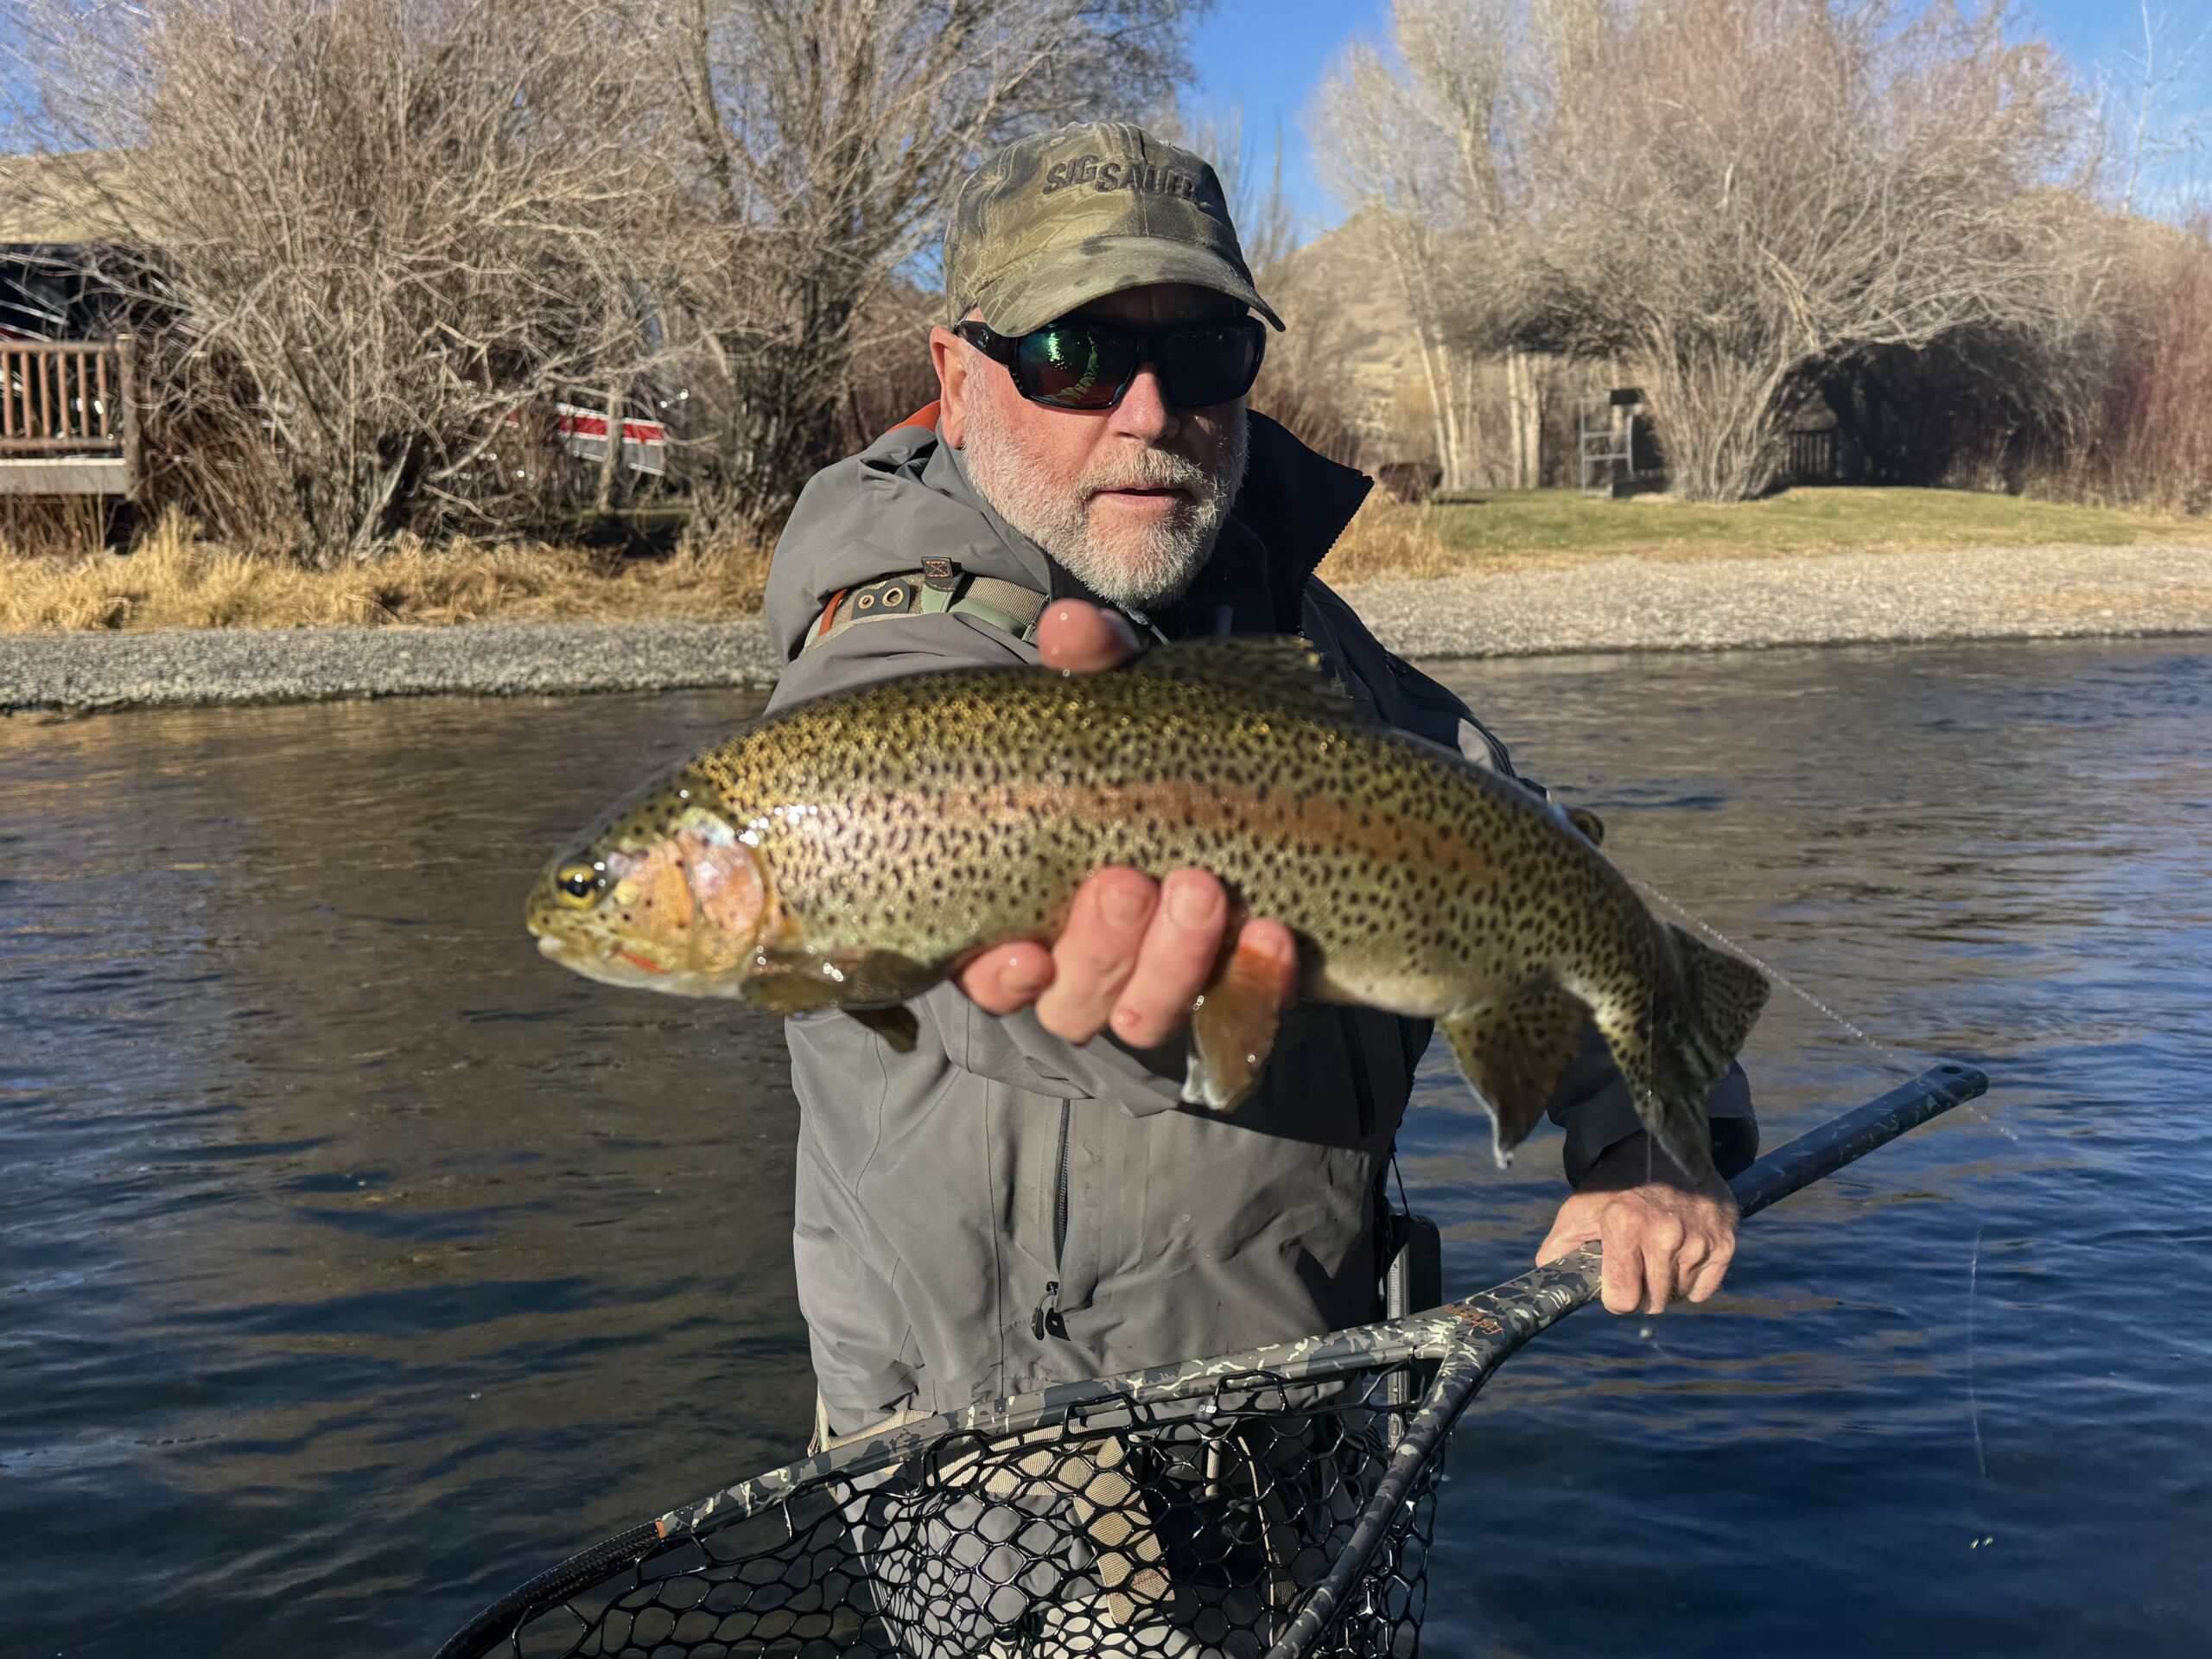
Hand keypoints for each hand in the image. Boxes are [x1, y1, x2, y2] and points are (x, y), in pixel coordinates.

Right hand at [954, 602, 1298, 1045]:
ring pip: (1145, 1018)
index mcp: (1031, 916)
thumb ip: (1094, 671)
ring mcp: (1165, 991)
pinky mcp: (1240, 999)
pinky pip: (1240, 1027)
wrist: (1275, 793)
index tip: (1023, 952)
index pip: (994, 975)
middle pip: (1075, 1001)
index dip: (1000, 977)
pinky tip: (1272, 937)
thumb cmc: (1157, 759)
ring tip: (1205, 891)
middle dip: (1102, 948)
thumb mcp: (1123, 708)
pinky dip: (1255, 989)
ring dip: (1171, 965)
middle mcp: (1089, 970)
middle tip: (1130, 882)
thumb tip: (1069, 626)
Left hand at [1535, 1132, 1737, 1314]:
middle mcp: (1665, 1233)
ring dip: (1667, 1284)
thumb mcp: (1579, 1209)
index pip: (1622, 1300)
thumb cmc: (1616, 1184)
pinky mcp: (1724, 1241)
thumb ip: (1558, 1249)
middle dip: (1641, 1292)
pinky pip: (1703, 1290)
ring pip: (1679, 1295)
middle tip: (1637, 1265)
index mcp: (1624, 1225)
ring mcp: (1698, 1239)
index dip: (1615, 1297)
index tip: (1615, 1282)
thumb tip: (1547, 1279)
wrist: (1663, 1149)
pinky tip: (1681, 1254)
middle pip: (1653, 1303)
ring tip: (1658, 1253)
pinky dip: (1692, 1281)